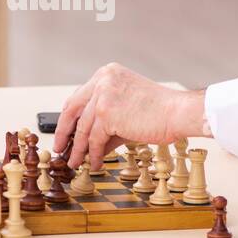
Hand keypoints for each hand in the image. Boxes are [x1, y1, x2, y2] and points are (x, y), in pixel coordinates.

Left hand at [53, 63, 206, 169]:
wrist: (178, 113)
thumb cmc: (159, 111)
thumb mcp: (126, 112)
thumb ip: (105, 124)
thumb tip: (88, 145)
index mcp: (107, 74)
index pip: (79, 97)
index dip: (69, 118)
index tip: (65, 132)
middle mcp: (102, 80)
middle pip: (72, 109)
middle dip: (64, 132)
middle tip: (60, 148)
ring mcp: (103, 95)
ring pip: (82, 128)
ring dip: (78, 149)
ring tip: (75, 162)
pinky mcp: (107, 113)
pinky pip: (94, 139)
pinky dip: (93, 154)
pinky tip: (95, 163)